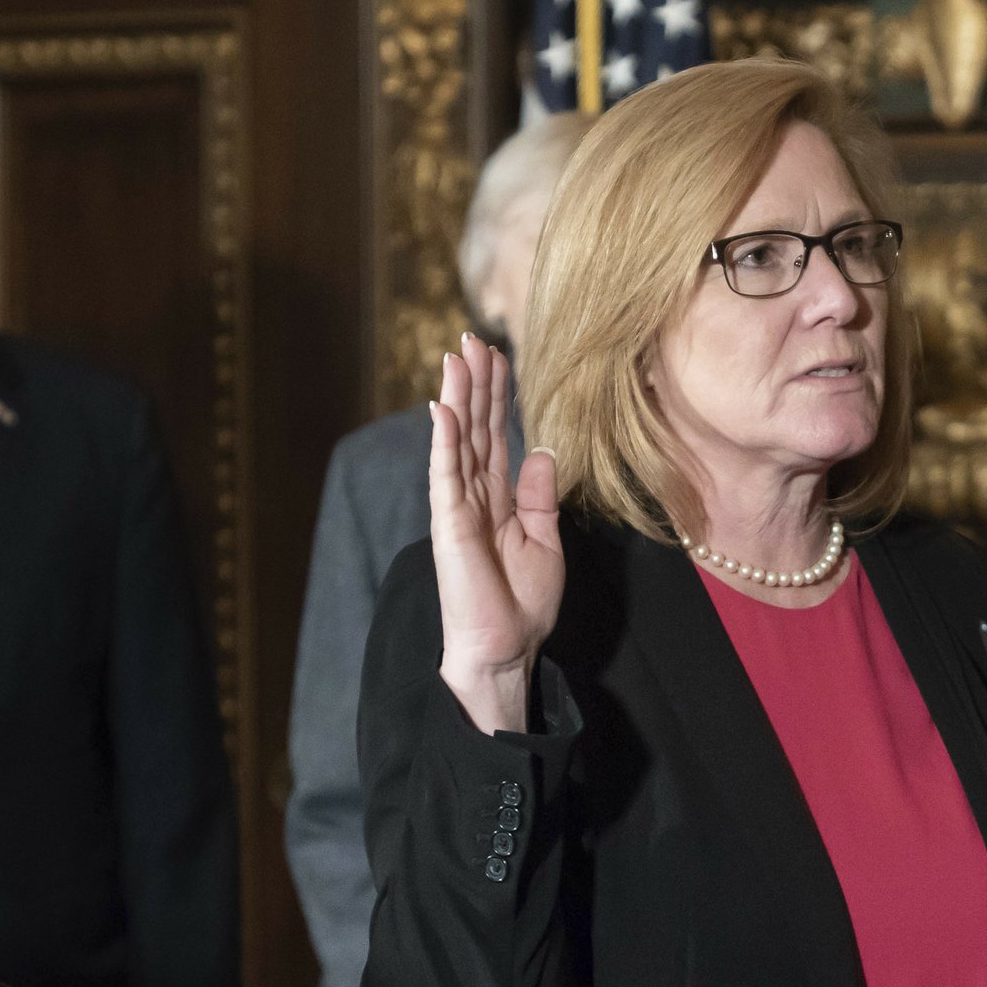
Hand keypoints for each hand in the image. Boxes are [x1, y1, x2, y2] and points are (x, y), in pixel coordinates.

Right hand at [429, 333, 562, 733]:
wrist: (507, 648)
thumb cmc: (523, 604)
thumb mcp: (545, 540)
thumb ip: (539, 496)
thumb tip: (541, 450)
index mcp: (499, 499)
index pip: (496, 436)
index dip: (496, 396)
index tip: (497, 356)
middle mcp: (475, 497)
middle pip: (475, 428)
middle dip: (474, 383)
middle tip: (471, 338)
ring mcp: (458, 508)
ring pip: (458, 441)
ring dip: (456, 398)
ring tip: (455, 357)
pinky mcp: (449, 525)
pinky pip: (446, 475)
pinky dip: (444, 441)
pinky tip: (442, 409)